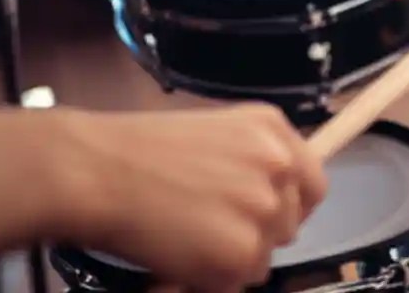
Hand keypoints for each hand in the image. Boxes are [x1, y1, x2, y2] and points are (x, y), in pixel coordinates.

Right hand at [52, 103, 328, 291]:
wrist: (96, 170)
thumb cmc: (136, 151)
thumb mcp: (214, 134)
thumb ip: (253, 162)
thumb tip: (271, 199)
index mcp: (273, 130)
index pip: (312, 184)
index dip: (287, 205)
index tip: (263, 217)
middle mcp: (279, 165)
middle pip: (290, 224)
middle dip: (254, 233)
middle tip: (206, 227)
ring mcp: (264, 210)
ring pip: (264, 257)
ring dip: (231, 257)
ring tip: (185, 237)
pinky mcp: (242, 252)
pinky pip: (238, 282)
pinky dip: (209, 279)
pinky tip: (178, 254)